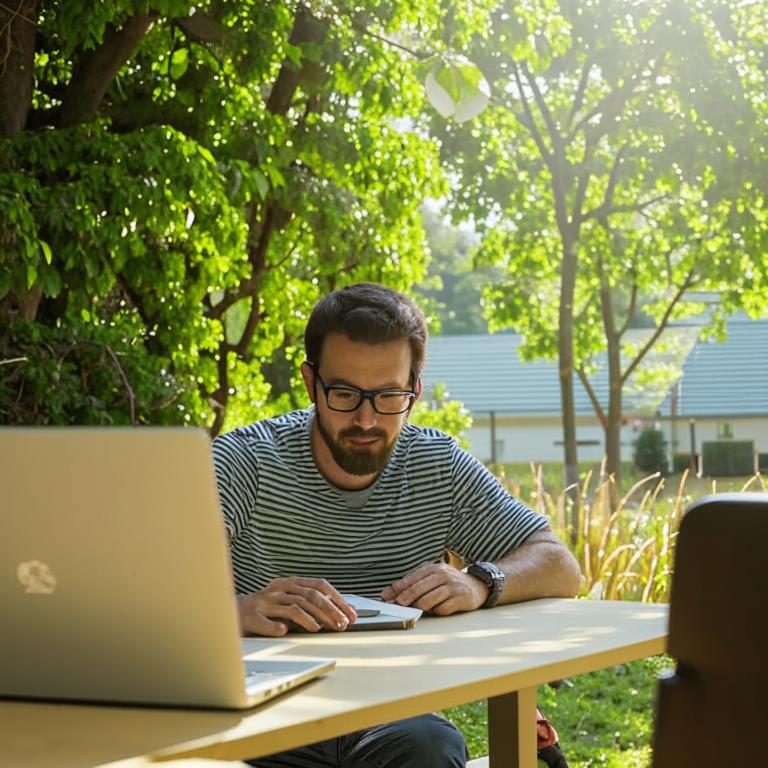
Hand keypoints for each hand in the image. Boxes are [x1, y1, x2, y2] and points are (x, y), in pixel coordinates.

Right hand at [237, 577, 356, 636]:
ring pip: (291, 606)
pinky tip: (284, 631)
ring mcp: (263, 602)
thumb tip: (344, 613)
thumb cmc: (265, 610)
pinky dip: (275, 626)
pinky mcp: (249, 616)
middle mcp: (278, 589)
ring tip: (320, 629)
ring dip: (309, 618)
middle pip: (309, 595)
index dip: (337, 599)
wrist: (229, 613)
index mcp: (289, 583)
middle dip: (329, 610)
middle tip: (342, 624)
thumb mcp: (289, 604)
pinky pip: (265, 621)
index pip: (319, 586)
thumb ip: (312, 606)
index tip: (351, 614)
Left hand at [380, 563, 488, 615]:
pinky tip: (435, 611)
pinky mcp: (461, 597)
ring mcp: (452, 586)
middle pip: (420, 587)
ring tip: (414, 609)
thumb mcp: (432, 578)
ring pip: (431, 598)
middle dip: (406, 597)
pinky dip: (437, 610)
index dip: (398, 588)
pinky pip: (444, 607)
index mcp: (433, 568)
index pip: (412, 578)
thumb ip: (413, 584)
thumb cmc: (448, 583)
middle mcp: (443, 575)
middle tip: (397, 605)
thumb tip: (390, 593)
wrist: (476, 585)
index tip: (386, 596)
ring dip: (420, 605)